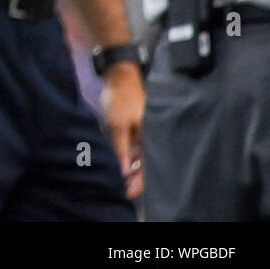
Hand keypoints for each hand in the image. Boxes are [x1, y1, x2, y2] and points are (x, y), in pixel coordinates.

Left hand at [100, 61, 143, 198]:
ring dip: (130, 167)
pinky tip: (120, 162)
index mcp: (153, 137)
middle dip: (135, 177)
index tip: (128, 192)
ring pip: (140, 156)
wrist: (118, 75)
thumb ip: (121, 149)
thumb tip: (125, 173)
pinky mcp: (136, 126)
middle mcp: (152, 136)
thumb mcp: (117, 125)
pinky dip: (127, 155)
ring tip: (119, 179)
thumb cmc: (120, 98)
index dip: (140, 182)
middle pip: (146, 163)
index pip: (150, 166)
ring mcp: (144, 131)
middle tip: (122, 189)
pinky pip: (134, 146)